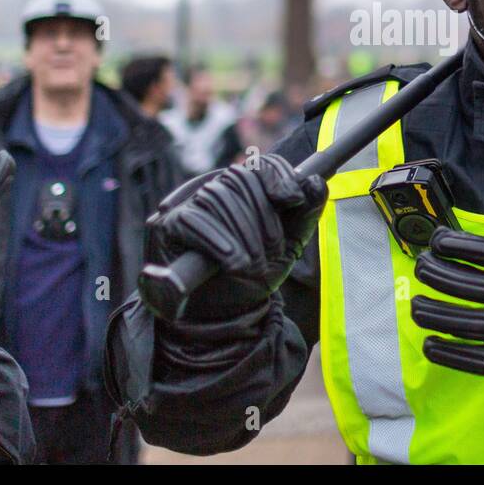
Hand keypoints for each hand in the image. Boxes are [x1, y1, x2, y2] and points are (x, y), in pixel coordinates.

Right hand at [146, 155, 326, 320]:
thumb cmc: (252, 278)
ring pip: (218, 197)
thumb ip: (305, 215)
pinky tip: (234, 262)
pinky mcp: (167, 227)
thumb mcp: (286, 248)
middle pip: (239, 179)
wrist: (220, 319)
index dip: (278, 177)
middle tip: (271, 253)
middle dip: (263, 217)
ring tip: (253, 267)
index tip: (292, 200)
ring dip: (244, 234)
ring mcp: (187, 206)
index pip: (259, 165)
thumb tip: (317, 181)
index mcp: (243, 191)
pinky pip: (194, 220)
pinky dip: (219, 241)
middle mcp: (213, 190)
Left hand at [411, 188, 483, 386]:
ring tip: (416, 307)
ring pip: (465, 321)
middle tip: (420, 268)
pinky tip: (430, 344)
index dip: (455, 245)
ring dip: (435, 314)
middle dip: (436, 275)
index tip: (436, 240)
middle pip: (467, 284)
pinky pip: (477, 358)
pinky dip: (451, 353)